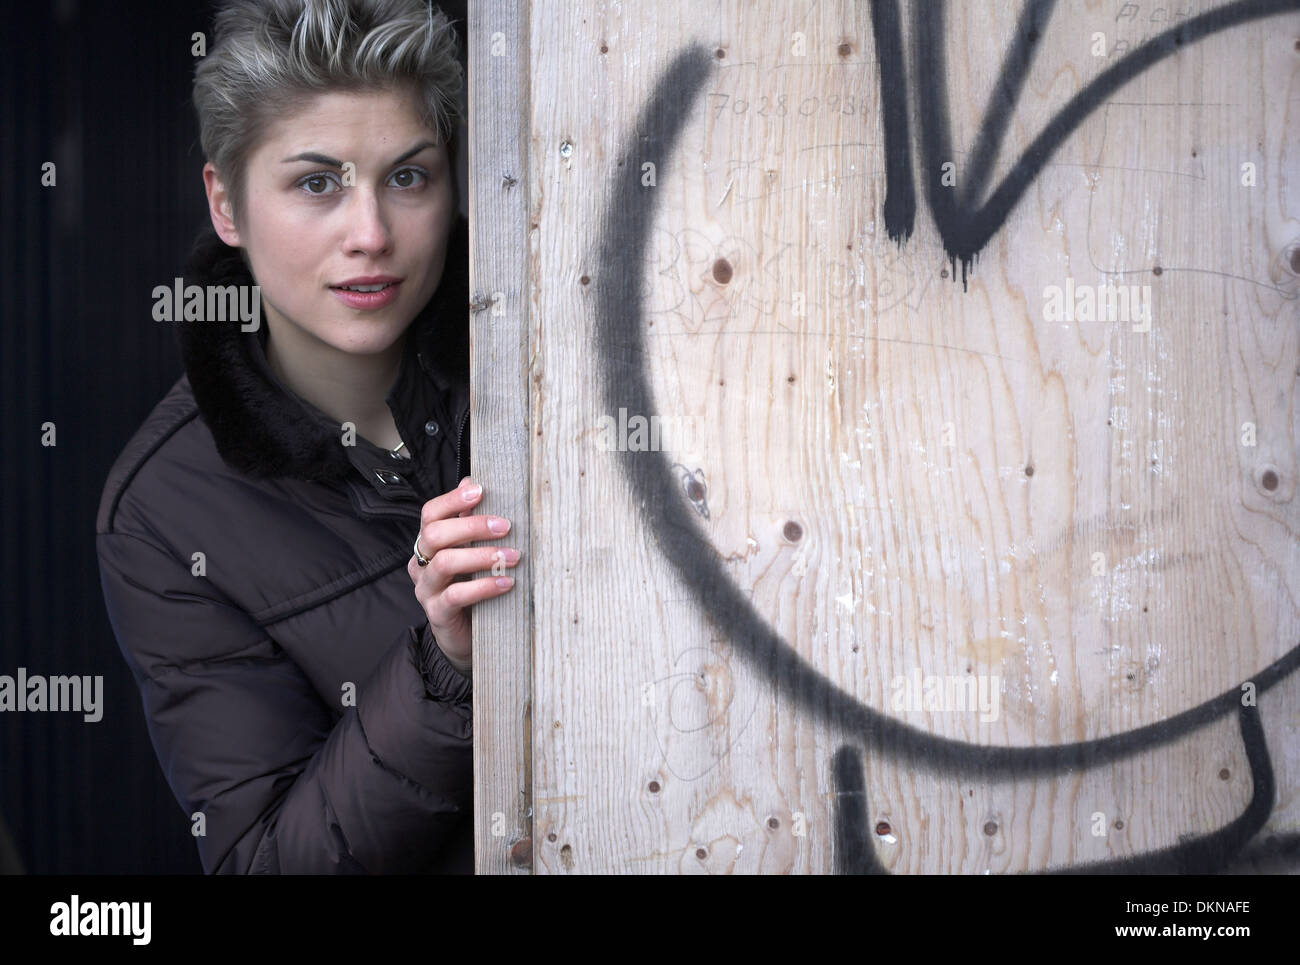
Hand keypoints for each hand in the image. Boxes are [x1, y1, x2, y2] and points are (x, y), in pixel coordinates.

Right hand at [407, 476, 519, 673]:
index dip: (453, 499)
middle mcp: (421, 563)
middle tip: (506, 527)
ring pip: (445, 563)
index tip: (481, 491)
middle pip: (435, 534)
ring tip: (513, 555)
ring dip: (482, 556)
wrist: (463, 634)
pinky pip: (456, 595)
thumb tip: (475, 482)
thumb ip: (469, 521)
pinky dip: (484, 586)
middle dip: (472, 526)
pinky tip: (506, 582)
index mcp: (428, 544)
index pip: (430, 514)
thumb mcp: (471, 552)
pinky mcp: (437, 613)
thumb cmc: (469, 586)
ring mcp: (426, 589)